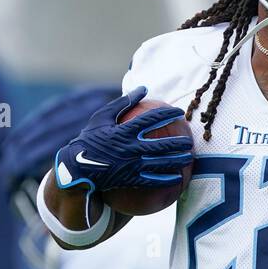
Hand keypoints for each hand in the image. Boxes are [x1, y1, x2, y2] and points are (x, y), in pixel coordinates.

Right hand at [54, 88, 192, 198]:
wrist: (78, 168)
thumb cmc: (90, 139)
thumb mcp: (102, 117)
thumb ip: (123, 103)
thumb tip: (143, 88)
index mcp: (123, 130)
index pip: (150, 120)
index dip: (166, 114)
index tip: (179, 112)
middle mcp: (129, 148)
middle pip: (159, 144)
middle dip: (177, 142)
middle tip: (190, 140)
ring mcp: (130, 165)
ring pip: (158, 163)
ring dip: (176, 161)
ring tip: (189, 158)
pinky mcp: (129, 179)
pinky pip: (151, 180)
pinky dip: (165, 180)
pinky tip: (178, 179)